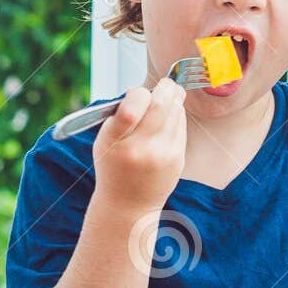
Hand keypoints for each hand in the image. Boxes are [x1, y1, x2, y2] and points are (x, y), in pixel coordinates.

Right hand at [91, 78, 187, 214]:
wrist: (128, 204)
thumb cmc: (115, 165)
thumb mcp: (106, 139)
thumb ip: (122, 114)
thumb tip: (149, 90)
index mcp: (117, 140)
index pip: (134, 104)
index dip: (139, 92)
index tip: (140, 93)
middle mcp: (141, 148)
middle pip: (161, 104)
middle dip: (166, 88)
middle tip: (166, 83)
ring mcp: (163, 154)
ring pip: (176, 112)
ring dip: (174, 99)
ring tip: (170, 94)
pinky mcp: (178, 159)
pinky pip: (182, 126)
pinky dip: (178, 116)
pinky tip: (172, 115)